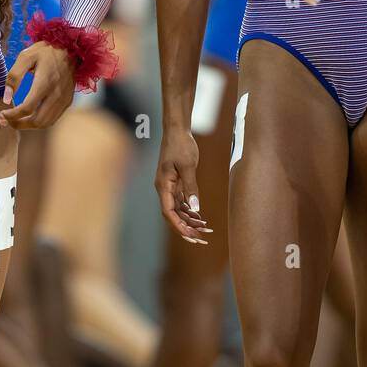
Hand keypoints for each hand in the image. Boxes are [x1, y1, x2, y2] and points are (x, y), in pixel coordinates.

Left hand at [0, 42, 75, 129]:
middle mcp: (57, 94)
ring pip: (45, 123)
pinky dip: (39, 122)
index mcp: (45, 82)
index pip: (27, 109)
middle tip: (4, 120)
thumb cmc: (46, 51)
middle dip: (17, 124)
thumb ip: (14, 76)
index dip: (11, 116)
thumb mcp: (26, 56)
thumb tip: (7, 98)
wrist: (72, 47)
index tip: (0, 114)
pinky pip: (52, 118)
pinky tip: (29, 115)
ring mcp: (64, 99)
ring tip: (15, 119)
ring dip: (28, 125)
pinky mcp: (68, 101)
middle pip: (36, 121)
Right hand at [155, 128, 212, 243]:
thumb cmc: (180, 144)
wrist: (177, 129)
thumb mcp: (188, 165)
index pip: (168, 212)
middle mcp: (164, 188)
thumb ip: (191, 187)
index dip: (178, 226)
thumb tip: (195, 208)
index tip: (190, 236)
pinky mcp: (175, 182)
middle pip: (173, 214)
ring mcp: (169, 186)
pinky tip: (199, 215)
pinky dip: (189, 209)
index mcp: (163, 185)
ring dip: (189, 219)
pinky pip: (180, 201)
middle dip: (185, 227)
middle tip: (200, 238)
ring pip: (177, 209)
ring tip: (204, 228)